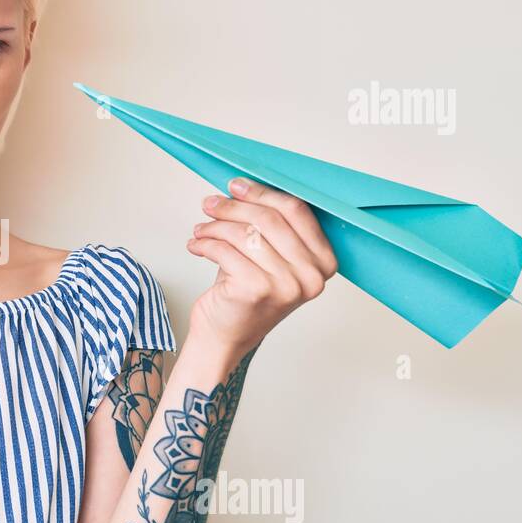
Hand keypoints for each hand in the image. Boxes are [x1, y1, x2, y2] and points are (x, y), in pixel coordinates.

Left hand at [184, 176, 337, 357]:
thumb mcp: (270, 257)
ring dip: (215, 226)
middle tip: (210, 204)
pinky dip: (205, 243)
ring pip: (245, 233)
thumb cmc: (247, 292)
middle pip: (269, 218)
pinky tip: (196, 245)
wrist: (225, 336)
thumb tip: (242, 187)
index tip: (236, 186)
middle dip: (233, 206)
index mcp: (324, 261)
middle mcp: (311, 275)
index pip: (296, 210)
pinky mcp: (257, 290)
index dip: (262, 193)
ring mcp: (286, 285)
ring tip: (201, 229)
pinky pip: (225, 250)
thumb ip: (270, 226)